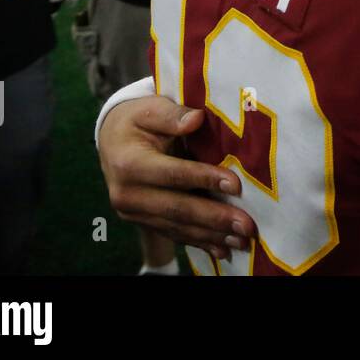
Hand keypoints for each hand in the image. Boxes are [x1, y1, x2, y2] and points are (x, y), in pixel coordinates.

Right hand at [98, 95, 255, 258]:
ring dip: (212, 236)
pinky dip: (200, 243)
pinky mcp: (143, 222)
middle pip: (177, 209)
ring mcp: (134, 213)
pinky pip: (174, 234)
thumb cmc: (138, 121)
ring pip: (177, 227)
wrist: (112, 141)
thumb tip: (196, 119)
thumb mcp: (150, 109)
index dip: (204, 179)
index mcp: (129, 163)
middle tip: (247, 225)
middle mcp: (128, 194)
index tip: (235, 185)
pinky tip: (223, 250)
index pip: (172, 174)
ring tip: (243, 240)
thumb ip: (172, 115)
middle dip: (214, 219)